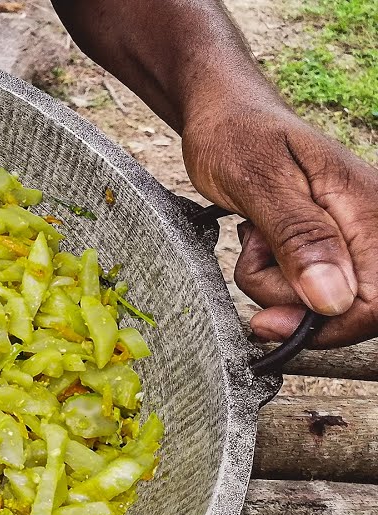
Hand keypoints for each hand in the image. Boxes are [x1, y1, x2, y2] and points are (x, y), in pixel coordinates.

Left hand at [183, 103, 377, 347]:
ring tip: (255, 238)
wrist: (227, 115)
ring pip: (325, 302)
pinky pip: (312, 287)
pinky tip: (263, 244)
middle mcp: (374, 222)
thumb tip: (334, 299)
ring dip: (276, 285)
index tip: (267, 319)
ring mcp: (355, 234)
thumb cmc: (238, 137)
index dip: (327, 325)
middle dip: (292, 300)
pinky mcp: (333, 243)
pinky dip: (278, 279)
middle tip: (254, 253)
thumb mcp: (258, 184)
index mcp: (369, 205)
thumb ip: (299, 238)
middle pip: (351, 308)